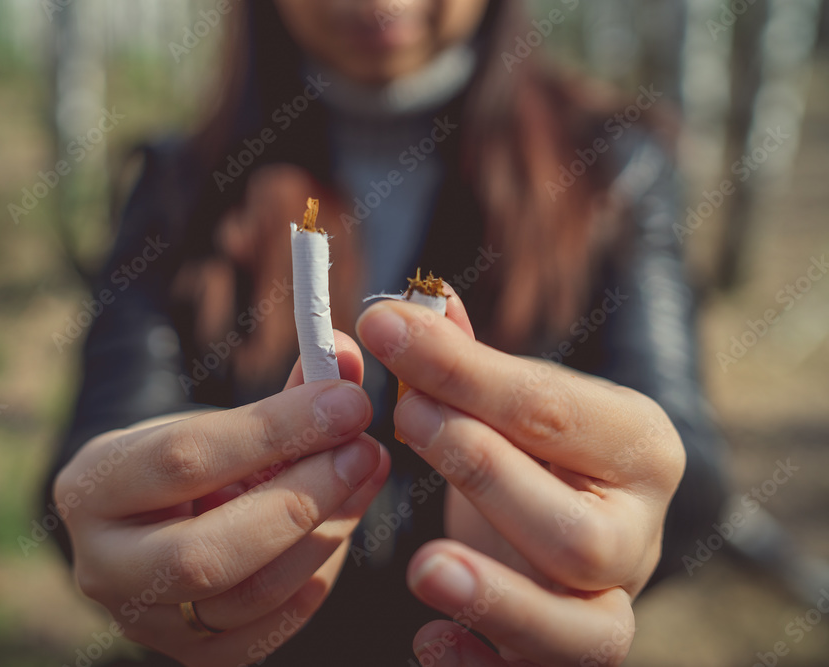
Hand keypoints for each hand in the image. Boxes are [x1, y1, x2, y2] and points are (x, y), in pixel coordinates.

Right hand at [54, 333, 389, 666]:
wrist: (149, 523)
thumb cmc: (186, 462)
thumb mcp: (216, 421)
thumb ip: (281, 396)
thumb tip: (347, 358)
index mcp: (94, 486)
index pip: (184, 458)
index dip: (275, 430)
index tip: (347, 402)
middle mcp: (104, 566)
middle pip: (206, 553)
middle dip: (302, 498)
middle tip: (364, 452)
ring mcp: (144, 622)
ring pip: (245, 597)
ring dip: (323, 536)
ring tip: (362, 482)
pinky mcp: (190, 655)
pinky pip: (265, 632)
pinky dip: (312, 582)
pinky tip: (338, 532)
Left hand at [355, 286, 684, 665]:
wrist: (579, 521)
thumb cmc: (539, 452)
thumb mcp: (515, 402)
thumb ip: (468, 363)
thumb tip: (410, 308)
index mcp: (638, 445)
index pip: (551, 411)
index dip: (462, 370)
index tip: (385, 326)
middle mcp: (638, 533)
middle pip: (576, 529)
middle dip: (486, 472)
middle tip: (406, 419)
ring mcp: (611, 604)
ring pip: (586, 629)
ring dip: (498, 598)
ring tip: (422, 567)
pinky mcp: (571, 656)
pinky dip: (483, 663)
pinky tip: (428, 638)